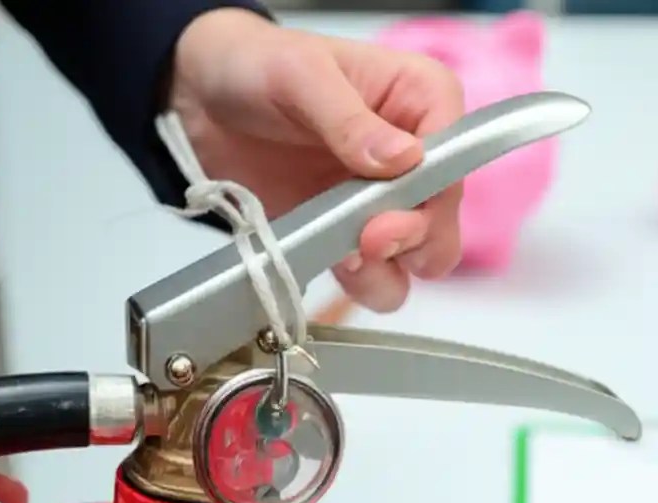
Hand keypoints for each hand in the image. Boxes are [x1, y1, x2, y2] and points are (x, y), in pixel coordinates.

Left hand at [170, 8, 465, 312]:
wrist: (202, 97)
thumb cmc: (258, 64)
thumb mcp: (301, 75)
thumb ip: (350, 120)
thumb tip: (403, 159)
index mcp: (422, 100)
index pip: (454, 158)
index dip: (431, 197)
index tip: (385, 219)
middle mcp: (414, 158)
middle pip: (445, 221)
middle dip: (413, 241)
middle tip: (365, 242)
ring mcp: (381, 202)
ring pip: (419, 260)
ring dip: (387, 271)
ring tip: (344, 257)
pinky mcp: (346, 234)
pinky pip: (374, 277)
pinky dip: (357, 282)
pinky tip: (325, 260)